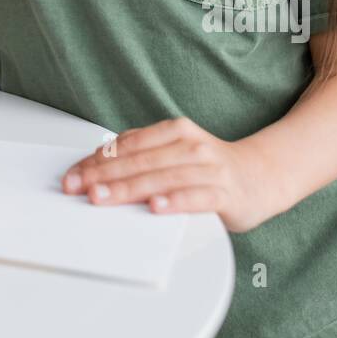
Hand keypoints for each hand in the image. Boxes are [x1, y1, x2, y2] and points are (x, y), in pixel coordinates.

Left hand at [61, 116, 268, 231]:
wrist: (263, 175)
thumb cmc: (210, 167)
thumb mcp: (176, 150)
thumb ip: (144, 153)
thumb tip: (98, 162)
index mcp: (175, 131)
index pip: (128, 145)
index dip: (97, 160)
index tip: (73, 175)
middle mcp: (191, 145)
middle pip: (139, 161)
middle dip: (103, 176)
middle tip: (78, 188)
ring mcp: (209, 168)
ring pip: (161, 178)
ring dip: (129, 188)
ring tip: (102, 198)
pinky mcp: (225, 193)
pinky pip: (196, 197)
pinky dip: (174, 201)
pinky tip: (155, 207)